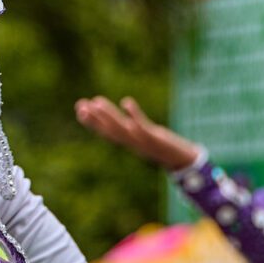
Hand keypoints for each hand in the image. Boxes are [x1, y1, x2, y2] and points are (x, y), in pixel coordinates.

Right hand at [73, 96, 201, 171]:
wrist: (183, 160)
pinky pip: (142, 126)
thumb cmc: (164, 147)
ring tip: (97, 101)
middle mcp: (133, 143)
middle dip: (95, 118)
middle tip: (80, 104)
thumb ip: (135, 130)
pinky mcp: (156, 138)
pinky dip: (133, 115)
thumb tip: (127, 122)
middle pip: (111, 130)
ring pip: (122, 128)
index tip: (79, 110)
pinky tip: (126, 102)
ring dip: (109, 116)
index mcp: (129, 142)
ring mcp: (143, 141)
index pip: (107, 132)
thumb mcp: (146, 138)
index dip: (92, 122)